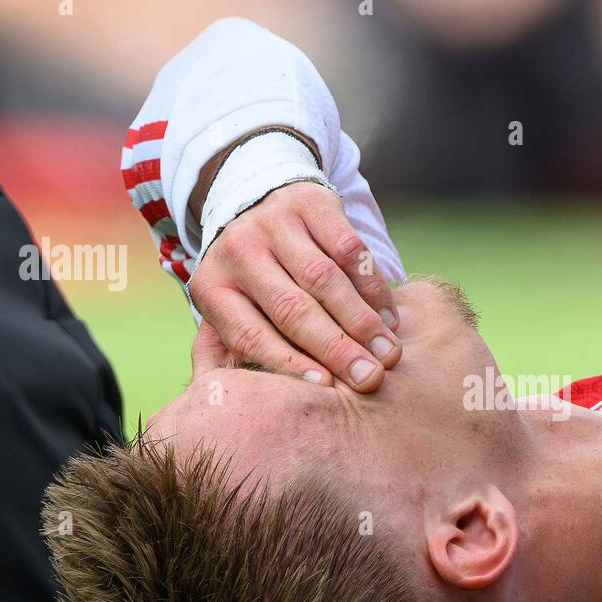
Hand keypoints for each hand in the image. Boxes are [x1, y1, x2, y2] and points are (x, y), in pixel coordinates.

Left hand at [190, 180, 400, 389]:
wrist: (256, 197)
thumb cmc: (252, 278)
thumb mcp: (232, 305)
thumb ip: (248, 347)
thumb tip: (281, 404)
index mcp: (212, 288)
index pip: (249, 333)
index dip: (288, 362)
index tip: (326, 386)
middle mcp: (238, 252)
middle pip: (291, 308)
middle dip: (336, 347)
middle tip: (370, 378)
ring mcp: (273, 224)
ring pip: (323, 279)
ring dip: (361, 320)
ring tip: (389, 353)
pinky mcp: (309, 204)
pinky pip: (348, 249)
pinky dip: (373, 286)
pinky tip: (388, 317)